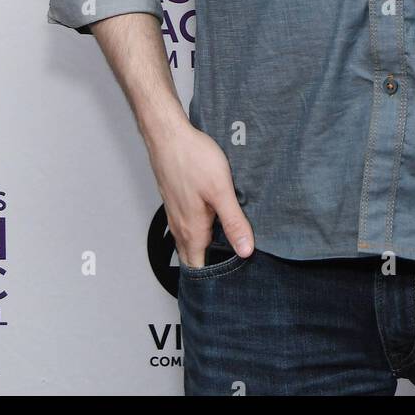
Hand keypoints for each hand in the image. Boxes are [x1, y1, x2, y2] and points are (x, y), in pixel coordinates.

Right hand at [146, 118, 254, 268]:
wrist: (168, 135)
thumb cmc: (192, 158)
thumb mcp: (221, 190)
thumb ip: (233, 222)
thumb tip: (245, 250)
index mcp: (192, 230)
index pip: (199, 268)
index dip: (213, 278)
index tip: (231, 279)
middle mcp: (180, 226)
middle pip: (193, 257)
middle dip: (210, 264)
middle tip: (232, 263)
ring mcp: (175, 213)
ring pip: (190, 240)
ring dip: (205, 246)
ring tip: (226, 243)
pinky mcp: (176, 201)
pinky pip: (187, 224)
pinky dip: (200, 229)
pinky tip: (214, 217)